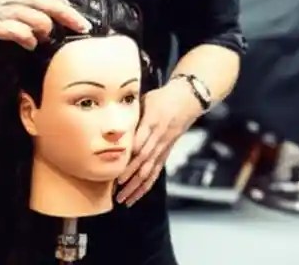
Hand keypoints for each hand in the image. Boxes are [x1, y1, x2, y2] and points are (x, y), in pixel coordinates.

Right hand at [0, 0, 89, 48]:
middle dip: (73, 21)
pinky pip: (24, 36)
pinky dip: (30, 41)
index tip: (80, 20)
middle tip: (82, 29)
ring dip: (46, 33)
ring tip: (41, 36)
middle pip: (57, 10)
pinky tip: (28, 42)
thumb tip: (54, 4)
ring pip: (43, 24)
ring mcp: (12, 10)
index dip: (70, 10)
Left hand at [116, 80, 202, 205]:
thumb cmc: (164, 98)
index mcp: (153, 122)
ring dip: (136, 187)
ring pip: (150, 170)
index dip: (129, 158)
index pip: (140, 144)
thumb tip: (110, 121)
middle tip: (116, 190)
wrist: (188, 99)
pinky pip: (156, 171)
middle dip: (130, 177)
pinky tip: (136, 196)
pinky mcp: (166, 152)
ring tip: (124, 200)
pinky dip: (146, 186)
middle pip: (144, 161)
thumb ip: (131, 112)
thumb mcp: (146, 100)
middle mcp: (159, 137)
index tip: (116, 169)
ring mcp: (164, 146)